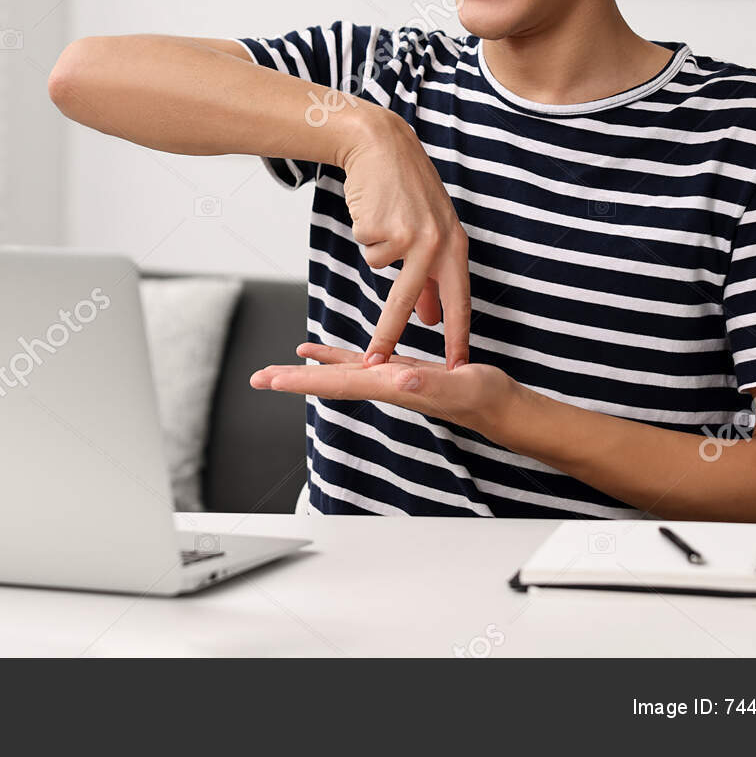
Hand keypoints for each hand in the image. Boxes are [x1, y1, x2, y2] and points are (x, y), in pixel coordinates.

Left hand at [249, 341, 516, 433]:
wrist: (499, 405)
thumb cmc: (483, 397)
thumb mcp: (459, 386)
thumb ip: (431, 386)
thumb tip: (400, 381)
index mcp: (389, 387)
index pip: (336, 384)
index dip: (301, 381)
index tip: (270, 381)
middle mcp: (382, 386)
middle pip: (327, 383)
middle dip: (291, 380)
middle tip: (256, 378)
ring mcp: (387, 380)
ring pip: (337, 373)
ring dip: (306, 371)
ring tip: (277, 368)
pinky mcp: (396, 370)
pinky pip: (356, 362)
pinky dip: (334, 356)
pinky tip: (318, 351)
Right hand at [339, 112, 470, 369]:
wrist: (381, 146)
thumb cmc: (407, 191)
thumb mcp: (431, 231)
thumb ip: (432, 276)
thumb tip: (429, 319)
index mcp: (456, 246)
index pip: (458, 300)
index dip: (456, 336)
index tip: (457, 368)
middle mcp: (436, 243)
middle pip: (409, 301)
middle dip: (389, 335)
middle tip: (378, 364)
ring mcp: (408, 236)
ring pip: (380, 270)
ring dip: (377, 248)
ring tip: (386, 216)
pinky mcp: (380, 227)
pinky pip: (366, 249)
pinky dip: (365, 233)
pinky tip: (375, 208)